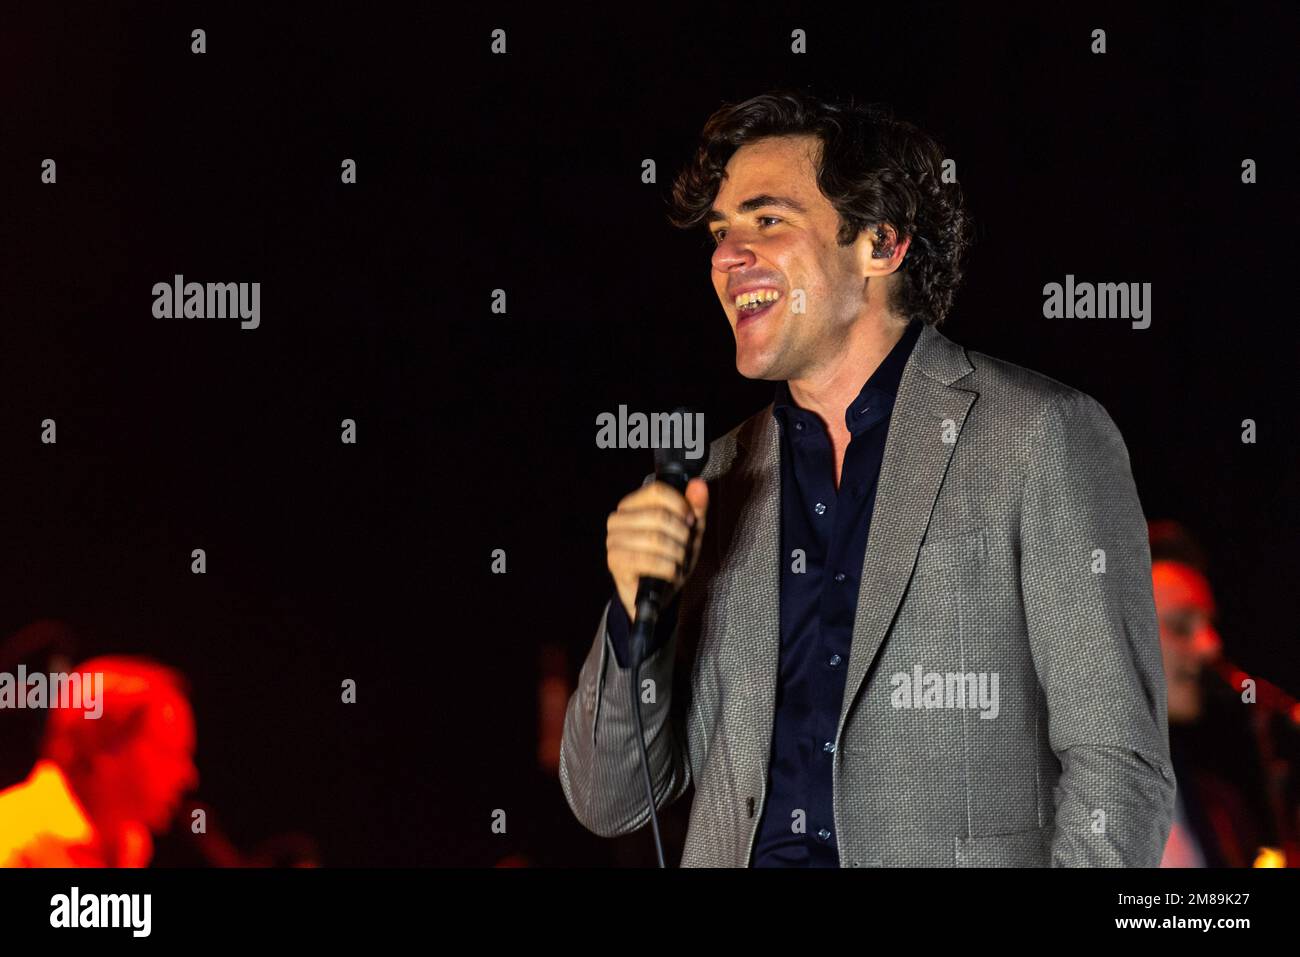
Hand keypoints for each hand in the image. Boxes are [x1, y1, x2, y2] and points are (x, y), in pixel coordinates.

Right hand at [606, 477, 708, 621]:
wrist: (657, 594)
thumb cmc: (670, 557)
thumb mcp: (689, 531)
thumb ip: (695, 507)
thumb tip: (698, 484)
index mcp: (632, 505)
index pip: (657, 491)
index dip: (681, 505)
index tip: (690, 521)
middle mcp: (617, 519)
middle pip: (658, 516)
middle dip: (681, 534)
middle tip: (685, 547)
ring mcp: (613, 540)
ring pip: (654, 538)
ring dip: (676, 553)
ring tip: (679, 560)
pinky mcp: (615, 561)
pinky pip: (647, 560)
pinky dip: (667, 567)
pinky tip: (671, 572)